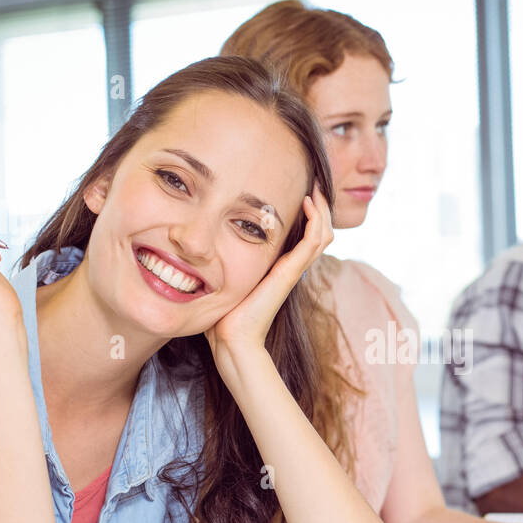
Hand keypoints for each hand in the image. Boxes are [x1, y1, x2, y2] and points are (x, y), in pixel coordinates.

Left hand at [206, 187, 332, 373]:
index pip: (306, 236)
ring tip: (315, 189)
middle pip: (321, 232)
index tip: (301, 192)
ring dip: (322, 209)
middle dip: (321, 207)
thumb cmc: (225, 315)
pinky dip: (316, 220)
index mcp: (280, 268)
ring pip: (323, 234)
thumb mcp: (226, 280)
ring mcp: (294, 270)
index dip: (309, 214)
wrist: (231, 338)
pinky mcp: (290, 273)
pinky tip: (308, 203)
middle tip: (314, 183)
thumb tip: (199, 248)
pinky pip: (313, 242)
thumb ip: (223, 265)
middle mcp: (291, 267)